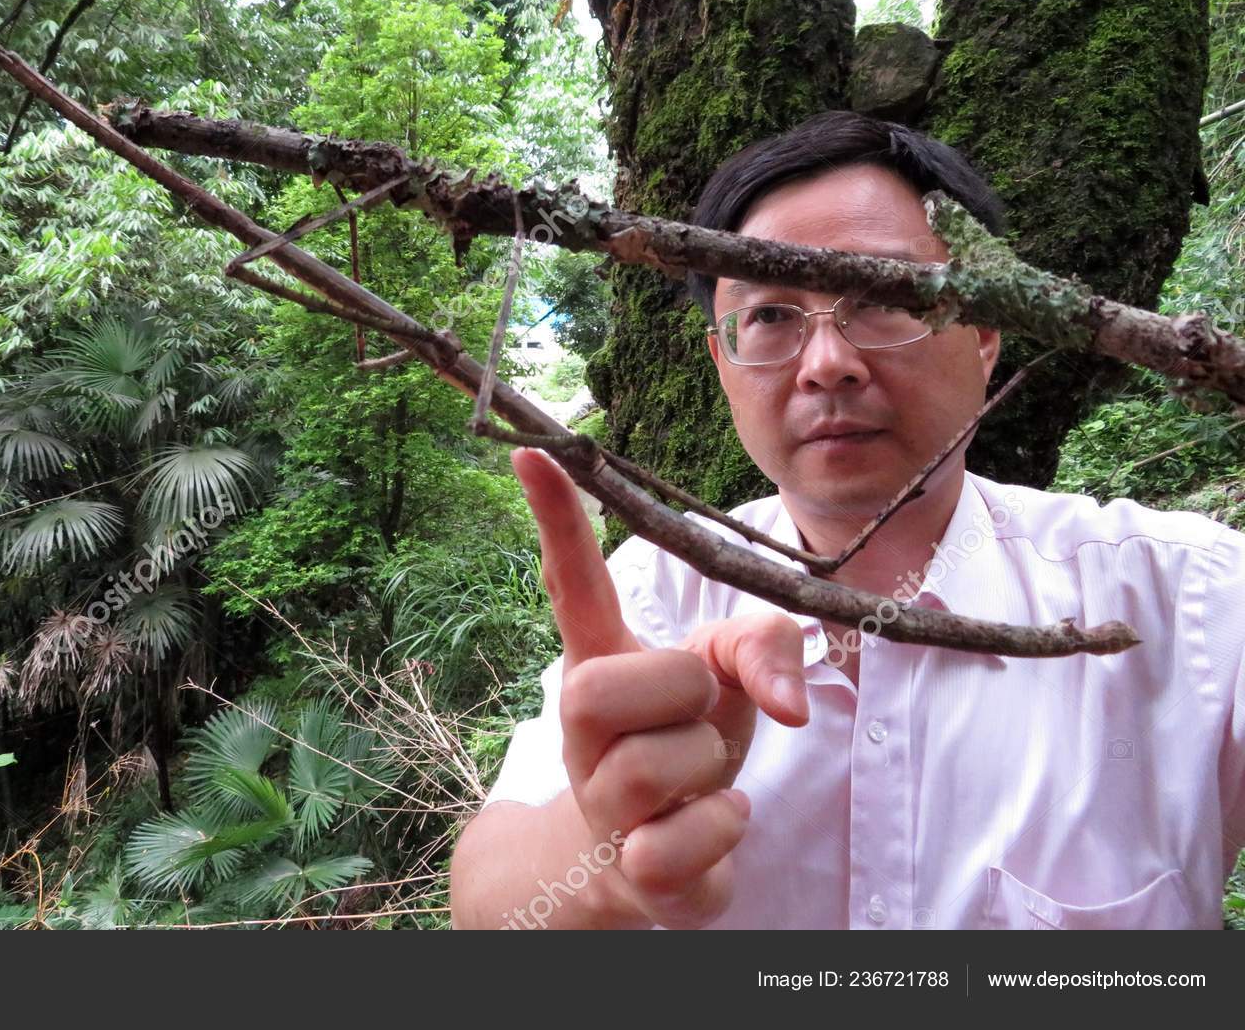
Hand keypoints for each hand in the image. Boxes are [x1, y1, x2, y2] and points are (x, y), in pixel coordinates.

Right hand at [511, 447, 809, 928]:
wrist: (641, 867)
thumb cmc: (683, 745)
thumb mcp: (726, 682)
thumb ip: (761, 648)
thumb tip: (789, 703)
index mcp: (601, 665)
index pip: (571, 586)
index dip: (556, 521)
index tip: (534, 451)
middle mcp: (581, 729)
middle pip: (597, 690)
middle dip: (672, 693)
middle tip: (695, 710)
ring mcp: (596, 801)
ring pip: (649, 771)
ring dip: (704, 769)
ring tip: (703, 775)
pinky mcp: (627, 871)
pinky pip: (675, 847)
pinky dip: (719, 832)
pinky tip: (713, 823)